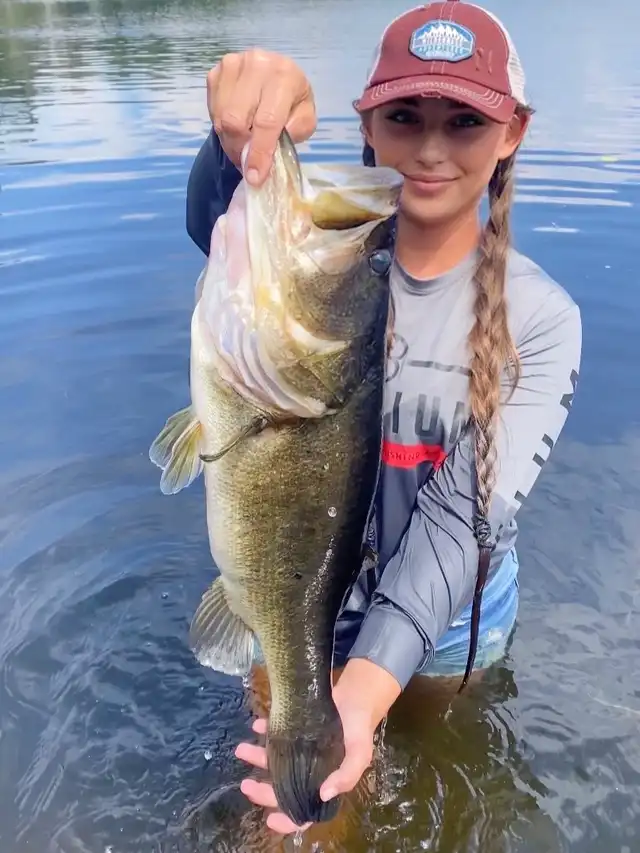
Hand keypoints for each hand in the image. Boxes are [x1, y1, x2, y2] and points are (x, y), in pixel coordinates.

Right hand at [207, 49, 316, 185]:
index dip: (259, 153)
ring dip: (229, 141)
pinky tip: (235, 126)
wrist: (276, 74)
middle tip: (246, 162)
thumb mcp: (305, 118)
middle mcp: (257, 64)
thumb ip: (293, 133)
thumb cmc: (292, 100)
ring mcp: (233, 65)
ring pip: (221, 118)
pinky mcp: (216, 72)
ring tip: (242, 145)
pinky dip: (221, 126)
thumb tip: (268, 152)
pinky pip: (212, 110)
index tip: (254, 178)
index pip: (266, 122)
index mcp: (284, 77)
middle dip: (240, 150)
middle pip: (236, 121)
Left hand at [235, 658, 400, 833]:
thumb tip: (323, 795)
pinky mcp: (292, 730)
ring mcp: (297, 751)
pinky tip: (258, 725)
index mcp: (323, 783)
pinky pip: (273, 733)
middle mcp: (307, 771)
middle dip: (262, 790)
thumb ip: (347, 776)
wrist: (356, 697)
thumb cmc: (359, 730)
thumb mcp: (360, 754)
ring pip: (273, 761)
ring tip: (242, 749)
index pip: (305, 811)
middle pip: (282, 789)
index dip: (287, 820)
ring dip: (256, 757)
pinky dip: (264, 730)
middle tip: (247, 785)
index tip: (270, 819)